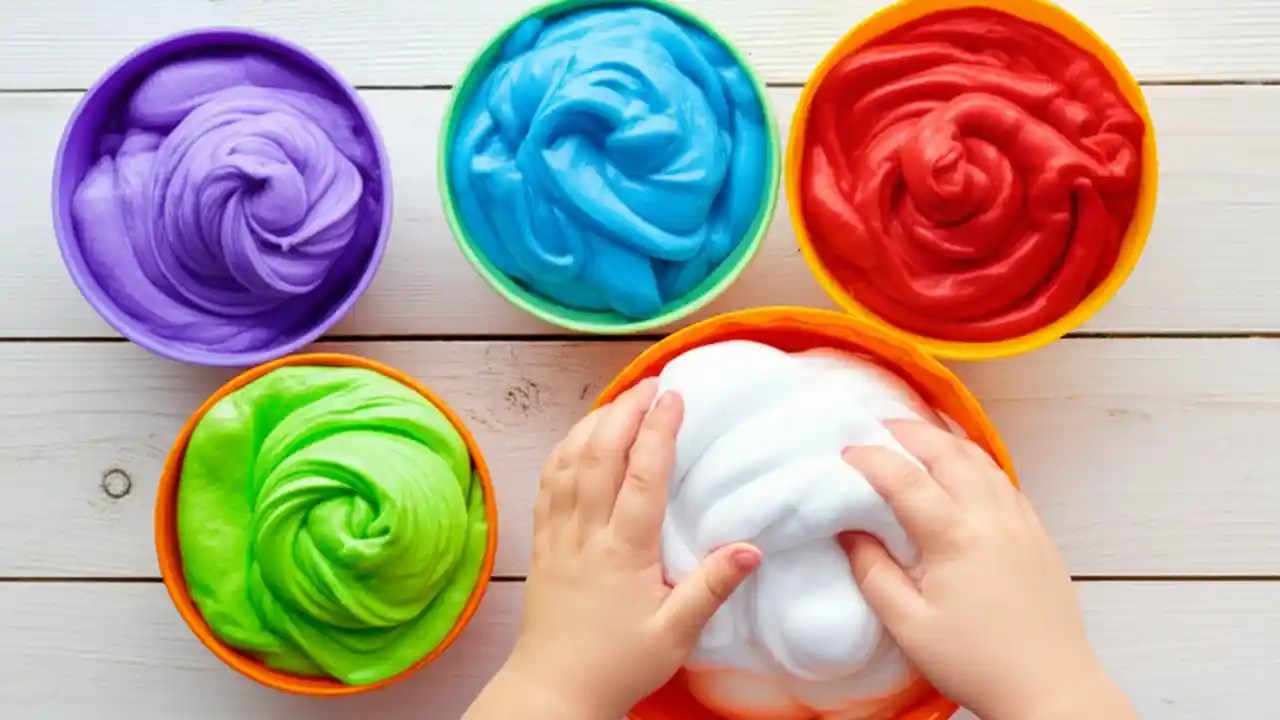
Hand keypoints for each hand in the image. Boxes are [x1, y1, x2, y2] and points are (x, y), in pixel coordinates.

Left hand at [467, 379, 761, 719]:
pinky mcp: (542, 542)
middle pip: (599, 453)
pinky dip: (565, 448)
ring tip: (622, 399)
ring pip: (568, 460)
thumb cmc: (618, 664)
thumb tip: (751, 548)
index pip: (641, 476)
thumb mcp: (675, 634)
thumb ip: (711, 587)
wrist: (554, 691)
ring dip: (594, 422)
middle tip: (652, 383)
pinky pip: (548, 481)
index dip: (658, 430)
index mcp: (622, 552)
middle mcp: (585, 534)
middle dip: (625, 410)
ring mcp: (558, 534)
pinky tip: (581, 437)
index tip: (674, 397)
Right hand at [841, 420, 1136, 719]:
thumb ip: (873, 573)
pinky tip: (963, 471)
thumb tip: (849, 532)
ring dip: (946, 441)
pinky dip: (977, 463)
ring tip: (918, 438)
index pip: (906, 480)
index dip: (871, 459)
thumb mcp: (908, 626)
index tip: (845, 454)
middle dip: (910, 432)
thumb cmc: (975, 662)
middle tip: (879, 429)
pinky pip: (1005, 481)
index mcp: (956, 538)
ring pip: (982, 461)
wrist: (1050, 688)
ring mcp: (1021, 523)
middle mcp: (993, 518)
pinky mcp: (1038, 534)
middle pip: (948, 453)